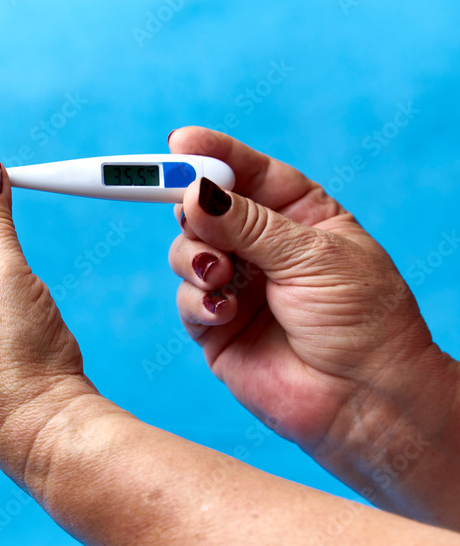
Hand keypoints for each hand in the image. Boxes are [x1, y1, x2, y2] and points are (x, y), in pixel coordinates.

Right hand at [167, 127, 459, 525]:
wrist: (366, 401)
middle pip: (204, 207)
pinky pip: (187, 299)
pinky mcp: (216, 327)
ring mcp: (236, 285)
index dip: (212, 155)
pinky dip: (198, 300)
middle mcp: (262, 246)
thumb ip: (248, 224)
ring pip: (186, 251)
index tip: (178, 144)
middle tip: (191, 213)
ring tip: (219, 274)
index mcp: (299, 215)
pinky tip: (224, 310)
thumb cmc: (363, 322)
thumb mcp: (312, 256)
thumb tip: (195, 192)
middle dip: (192, 208)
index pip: (248, 172)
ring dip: (195, 257)